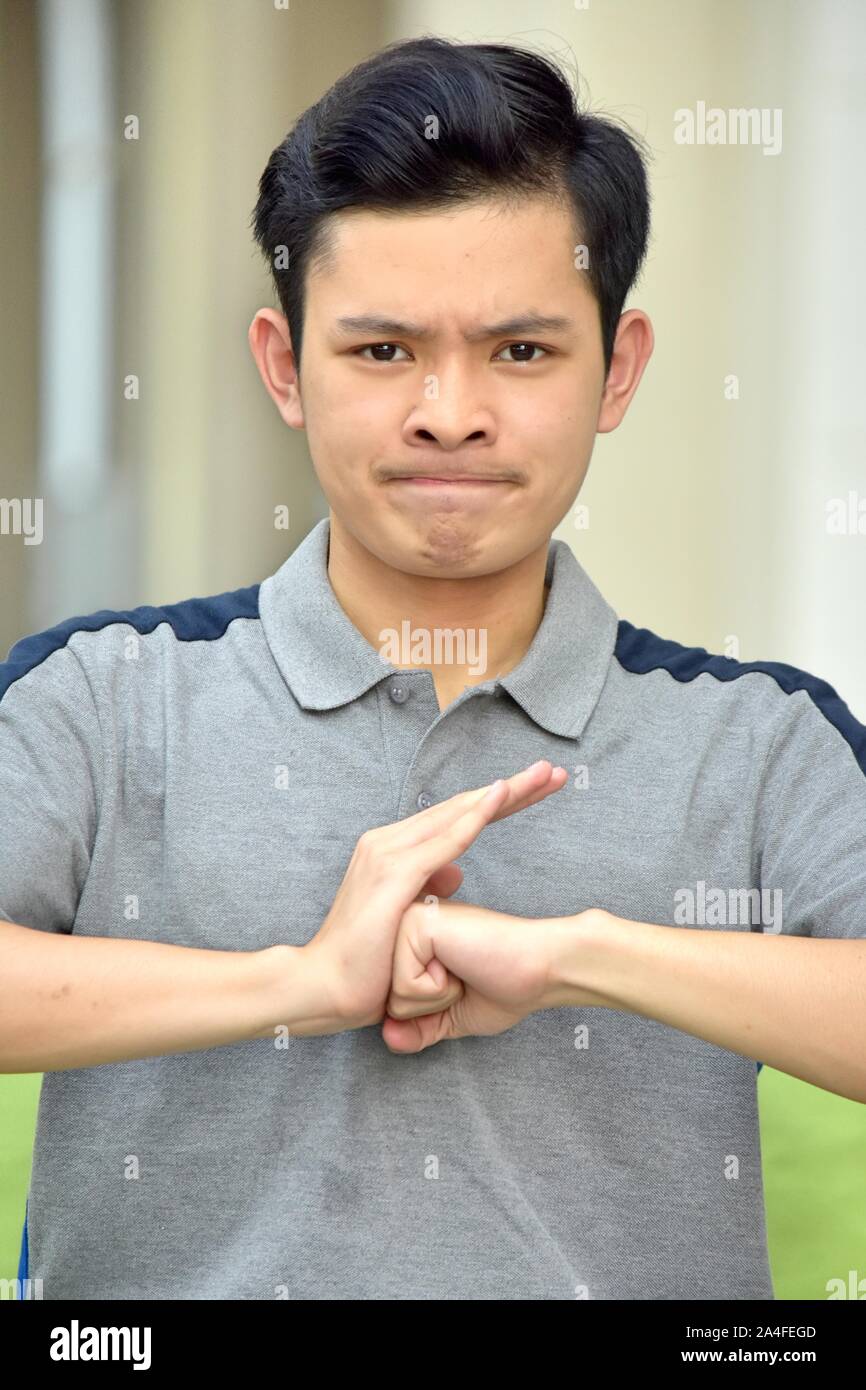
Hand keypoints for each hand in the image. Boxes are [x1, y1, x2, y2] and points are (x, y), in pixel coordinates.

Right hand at [295, 761, 567, 1036]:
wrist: (324, 987)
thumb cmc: (366, 962)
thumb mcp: (408, 918)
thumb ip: (429, 889)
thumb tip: (455, 872)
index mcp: (394, 849)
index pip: (457, 816)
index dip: (501, 801)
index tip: (540, 790)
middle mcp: (389, 841)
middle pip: (462, 806)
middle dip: (513, 787)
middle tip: (554, 771)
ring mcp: (389, 853)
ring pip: (457, 814)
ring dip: (504, 793)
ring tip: (542, 776)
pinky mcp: (393, 874)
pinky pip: (442, 841)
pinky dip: (472, 817)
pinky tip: (499, 798)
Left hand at [381, 898, 609, 1053]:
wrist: (540, 969)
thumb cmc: (505, 985)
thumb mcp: (452, 1016)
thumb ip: (417, 1030)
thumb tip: (388, 1038)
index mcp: (409, 944)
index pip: (392, 1004)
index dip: (431, 1012)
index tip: (464, 984)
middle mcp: (402, 926)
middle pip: (388, 1002)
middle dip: (432, 1007)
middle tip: (466, 977)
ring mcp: (406, 921)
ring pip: (394, 997)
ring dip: (438, 998)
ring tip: (465, 968)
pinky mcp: (415, 924)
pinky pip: (406, 986)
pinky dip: (439, 989)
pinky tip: (462, 962)